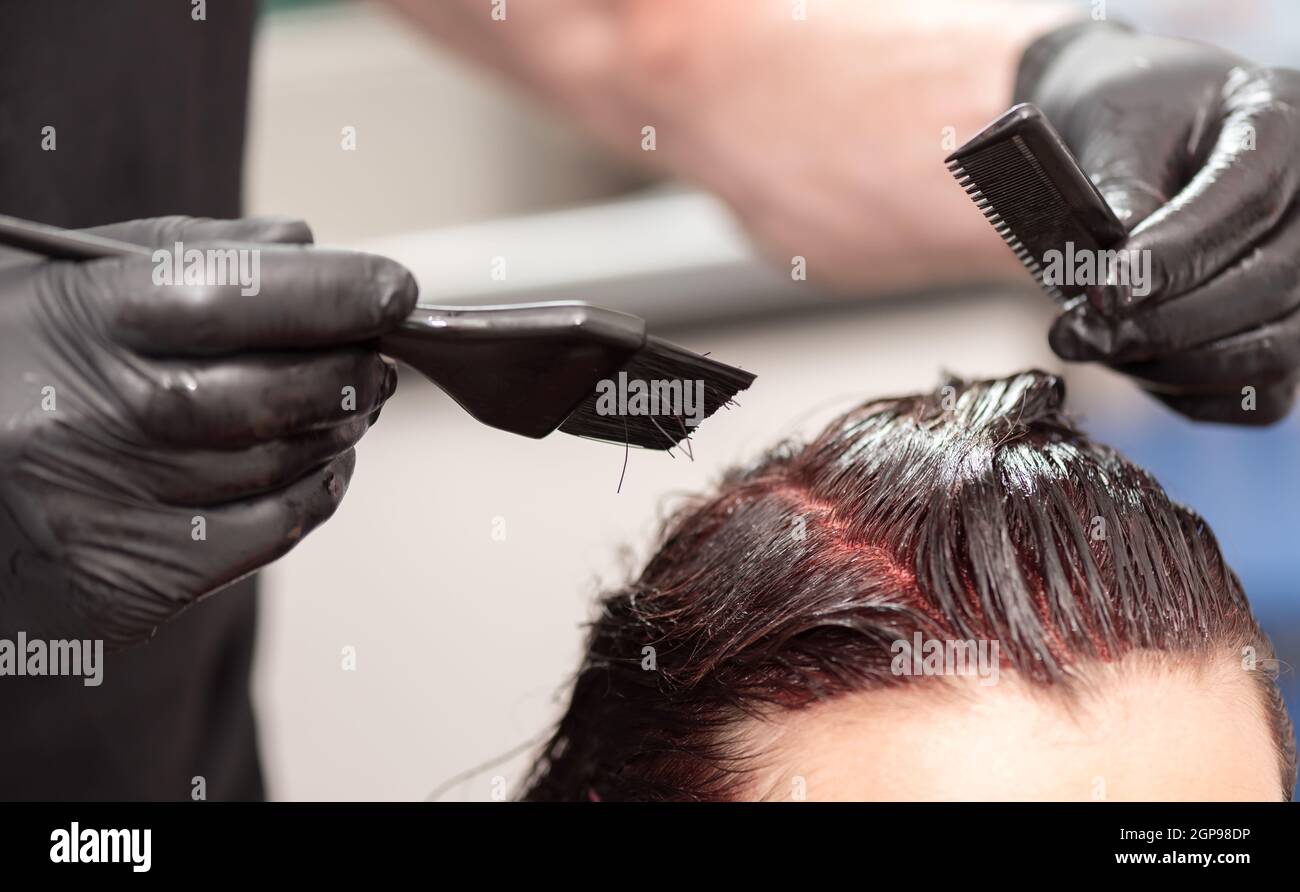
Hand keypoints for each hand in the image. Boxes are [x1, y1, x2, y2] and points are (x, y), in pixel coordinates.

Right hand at [0, 216, 417, 645]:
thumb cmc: (10, 354)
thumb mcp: (72, 275)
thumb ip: (193, 253)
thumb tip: (310, 248)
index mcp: (77, 320)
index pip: (238, 297)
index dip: (337, 293)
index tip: (395, 290)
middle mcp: (89, 418)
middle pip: (277, 392)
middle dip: (352, 367)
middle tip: (376, 354)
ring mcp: (106, 508)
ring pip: (283, 463)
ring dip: (339, 428)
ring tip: (348, 401)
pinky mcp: (124, 580)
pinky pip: (267, 533)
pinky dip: (315, 493)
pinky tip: (323, 464)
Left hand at [1021, 21, 1299, 423]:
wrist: (1139, 134)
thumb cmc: (1125, 120)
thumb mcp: (1112, 127)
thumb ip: (1119, 192)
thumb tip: (1115, 275)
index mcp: (1281, 117)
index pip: (1246, 200)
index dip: (1174, 258)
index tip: (1101, 295)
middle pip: (1272, 282)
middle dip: (1163, 324)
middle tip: (1075, 336)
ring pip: (1274, 350)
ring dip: (1172, 366)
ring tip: (1093, 346)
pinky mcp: (1295, 329)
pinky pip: (1261, 394)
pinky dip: (1191, 394)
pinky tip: (1132, 366)